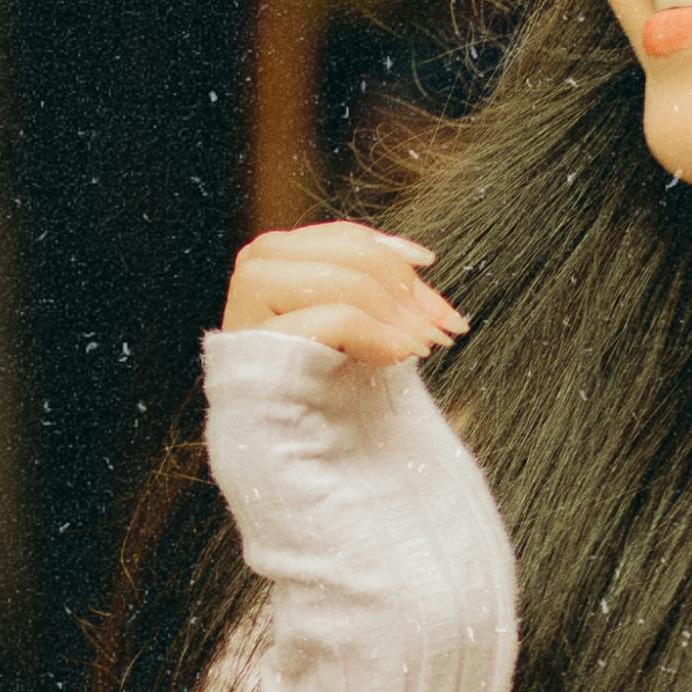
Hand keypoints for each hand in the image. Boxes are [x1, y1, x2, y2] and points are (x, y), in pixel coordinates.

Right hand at [222, 220, 468, 365]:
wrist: (292, 452)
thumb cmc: (325, 387)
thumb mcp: (360, 324)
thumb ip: (381, 285)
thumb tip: (421, 258)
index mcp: (276, 258)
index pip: (347, 239)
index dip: (398, 260)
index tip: (436, 290)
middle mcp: (255, 270)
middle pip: (350, 253)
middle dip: (405, 289)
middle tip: (442, 326)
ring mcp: (250, 306)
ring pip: (345, 281)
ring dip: (397, 315)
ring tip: (424, 345)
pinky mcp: (259, 345)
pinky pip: (337, 320)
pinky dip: (379, 337)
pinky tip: (402, 356)